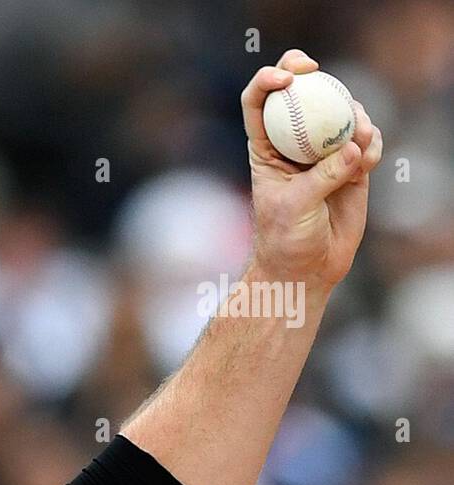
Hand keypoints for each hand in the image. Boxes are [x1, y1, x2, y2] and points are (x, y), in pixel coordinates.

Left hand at [241, 50, 382, 288]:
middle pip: (301, 93)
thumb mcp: (296, 207)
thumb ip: (323, 176)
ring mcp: (324, 151)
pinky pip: (366, 141)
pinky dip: (371, 144)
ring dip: (353, 117)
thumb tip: (352, 148)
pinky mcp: (351, 164)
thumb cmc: (286, 240)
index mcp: (265, 148)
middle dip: (310, 73)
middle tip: (319, 72)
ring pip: (341, 113)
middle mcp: (293, 143)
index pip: (258, 103)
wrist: (307, 267)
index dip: (267, 80)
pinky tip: (368, 162)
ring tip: (359, 142)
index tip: (286, 78)